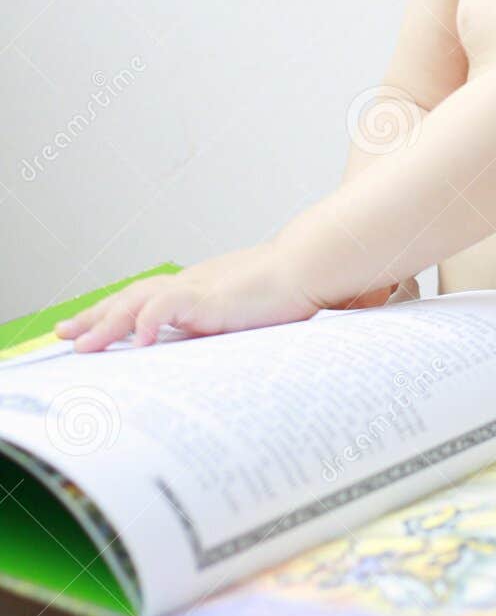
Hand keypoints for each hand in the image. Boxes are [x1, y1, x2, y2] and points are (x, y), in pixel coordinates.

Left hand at [53, 244, 398, 354]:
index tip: (87, 328)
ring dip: (106, 321)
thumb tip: (216, 349)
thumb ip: (229, 327)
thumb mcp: (250, 314)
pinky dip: (147, 320)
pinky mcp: (211, 296)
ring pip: (138, 300)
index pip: (145, 300)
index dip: (114, 314)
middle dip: (95, 317)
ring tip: (81, 343)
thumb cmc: (292, 290)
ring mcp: (199, 288)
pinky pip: (168, 305)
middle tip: (63, 334)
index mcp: (199, 289)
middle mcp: (192, 284)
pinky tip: (133, 339)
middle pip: (130, 297)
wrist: (313, 266)